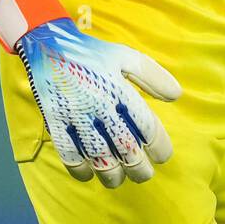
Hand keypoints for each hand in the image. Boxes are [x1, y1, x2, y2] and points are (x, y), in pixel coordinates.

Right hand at [14, 18, 181, 187]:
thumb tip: (176, 96)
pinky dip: (79, 169)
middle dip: (139, 167)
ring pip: (98, 155)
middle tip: (144, 174)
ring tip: (119, 179)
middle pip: (125, 146)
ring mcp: (74, 113)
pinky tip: (88, 174)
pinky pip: (67, 153)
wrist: (47, 44)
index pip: (146, 125)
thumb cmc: (92, 53)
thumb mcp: (125, 56)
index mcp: (119, 87)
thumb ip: (151, 76)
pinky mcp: (54, 120)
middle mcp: (98, 103)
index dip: (159, 146)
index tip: (163, 156)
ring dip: (112, 174)